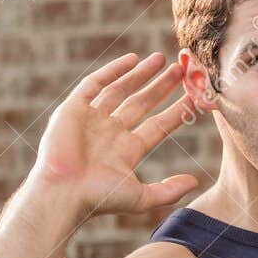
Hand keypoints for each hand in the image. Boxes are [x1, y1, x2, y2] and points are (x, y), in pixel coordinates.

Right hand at [33, 52, 200, 215]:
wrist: (62, 192)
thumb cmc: (98, 199)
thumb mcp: (140, 198)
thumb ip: (168, 190)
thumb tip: (195, 181)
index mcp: (126, 151)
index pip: (158, 125)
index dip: (177, 111)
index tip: (195, 96)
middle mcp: (110, 133)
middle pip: (141, 104)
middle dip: (161, 87)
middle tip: (181, 70)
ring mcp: (91, 119)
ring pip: (120, 90)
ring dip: (140, 74)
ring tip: (161, 59)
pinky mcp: (73, 109)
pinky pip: (94, 84)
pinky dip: (112, 71)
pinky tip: (132, 59)